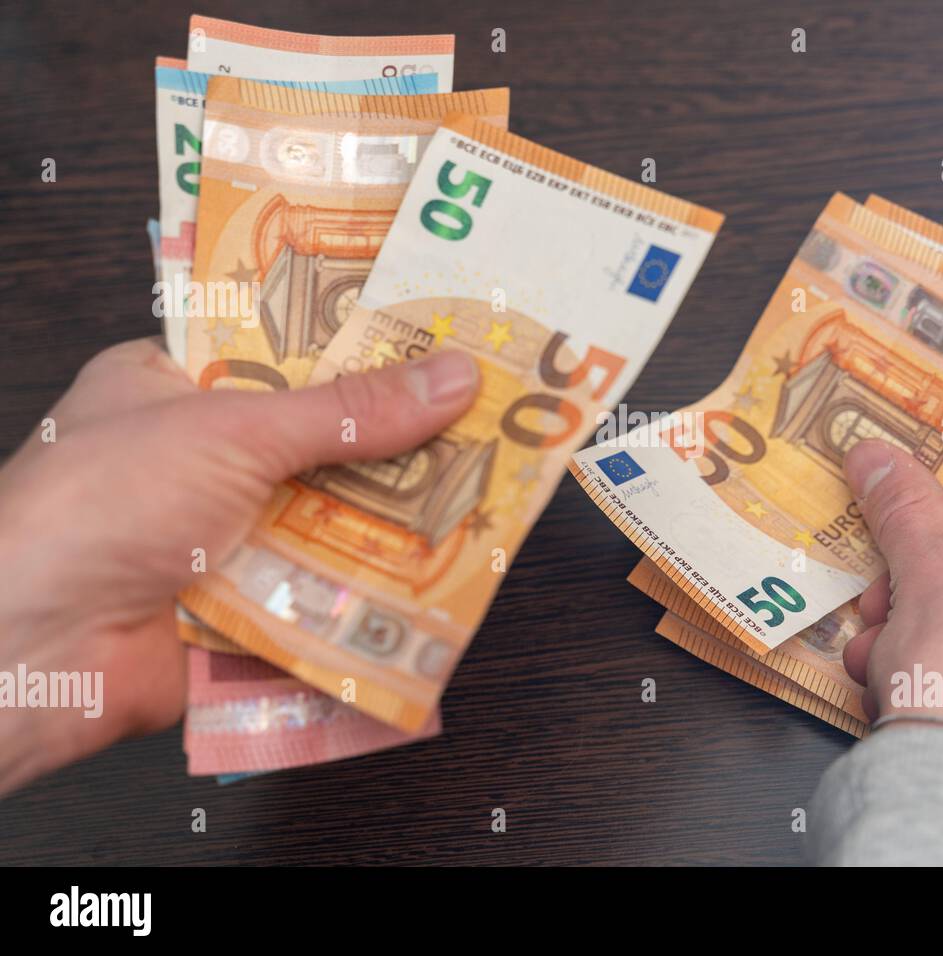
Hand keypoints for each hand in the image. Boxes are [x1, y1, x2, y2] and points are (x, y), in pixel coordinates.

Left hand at [0, 338, 477, 792]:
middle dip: (396, 435)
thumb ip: (347, 412)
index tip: (440, 332)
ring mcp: (227, 531)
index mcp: (175, 382)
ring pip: (332, 512)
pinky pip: (328, 583)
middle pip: (322, 435)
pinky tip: (443, 566)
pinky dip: (374, 581)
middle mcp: (204, 455)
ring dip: (394, 511)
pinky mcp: (249, 601)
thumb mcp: (231, 431)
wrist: (32, 653)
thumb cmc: (95, 509)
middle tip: (487, 412)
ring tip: (486, 484)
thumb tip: (450, 379)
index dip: (361, 341)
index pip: (285, 345)